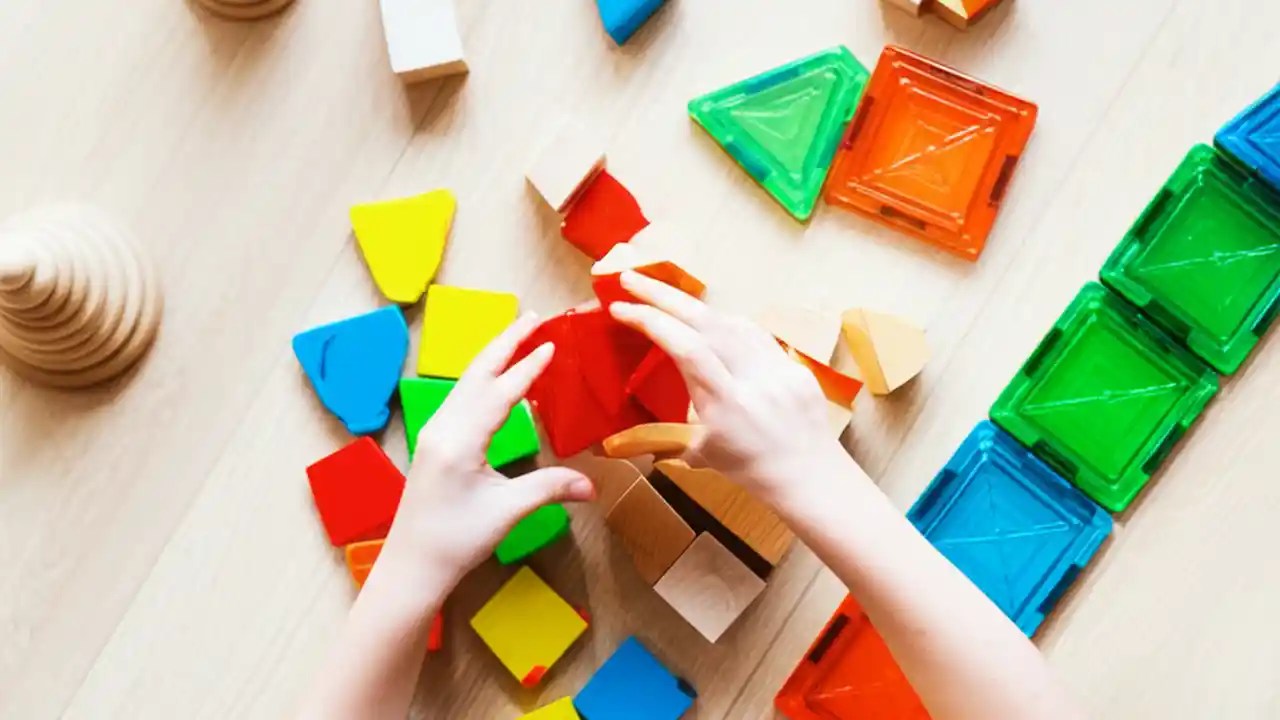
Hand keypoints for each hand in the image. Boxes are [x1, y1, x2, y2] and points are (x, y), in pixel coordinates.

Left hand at [382, 313, 594, 589]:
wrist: (412, 566)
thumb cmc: (455, 540)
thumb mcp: (507, 512)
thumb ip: (549, 488)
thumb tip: (593, 485)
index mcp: (460, 440)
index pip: (500, 392)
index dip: (528, 366)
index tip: (552, 343)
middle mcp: (443, 427)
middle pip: (477, 372)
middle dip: (506, 341)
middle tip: (534, 316)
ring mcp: (435, 432)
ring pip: (467, 381)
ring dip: (494, 355)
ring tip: (519, 334)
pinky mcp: (434, 442)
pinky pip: (461, 396)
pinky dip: (483, 376)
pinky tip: (498, 377)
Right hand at [609, 272, 853, 507]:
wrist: (810, 476)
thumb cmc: (750, 470)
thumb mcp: (700, 452)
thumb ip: (667, 426)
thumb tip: (619, 431)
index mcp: (727, 405)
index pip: (686, 348)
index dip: (652, 322)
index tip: (621, 309)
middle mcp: (754, 380)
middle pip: (706, 322)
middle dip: (663, 296)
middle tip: (631, 278)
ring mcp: (778, 368)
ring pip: (732, 322)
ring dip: (693, 307)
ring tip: (662, 297)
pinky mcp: (795, 365)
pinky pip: (756, 333)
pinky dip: (727, 322)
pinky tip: (709, 319)